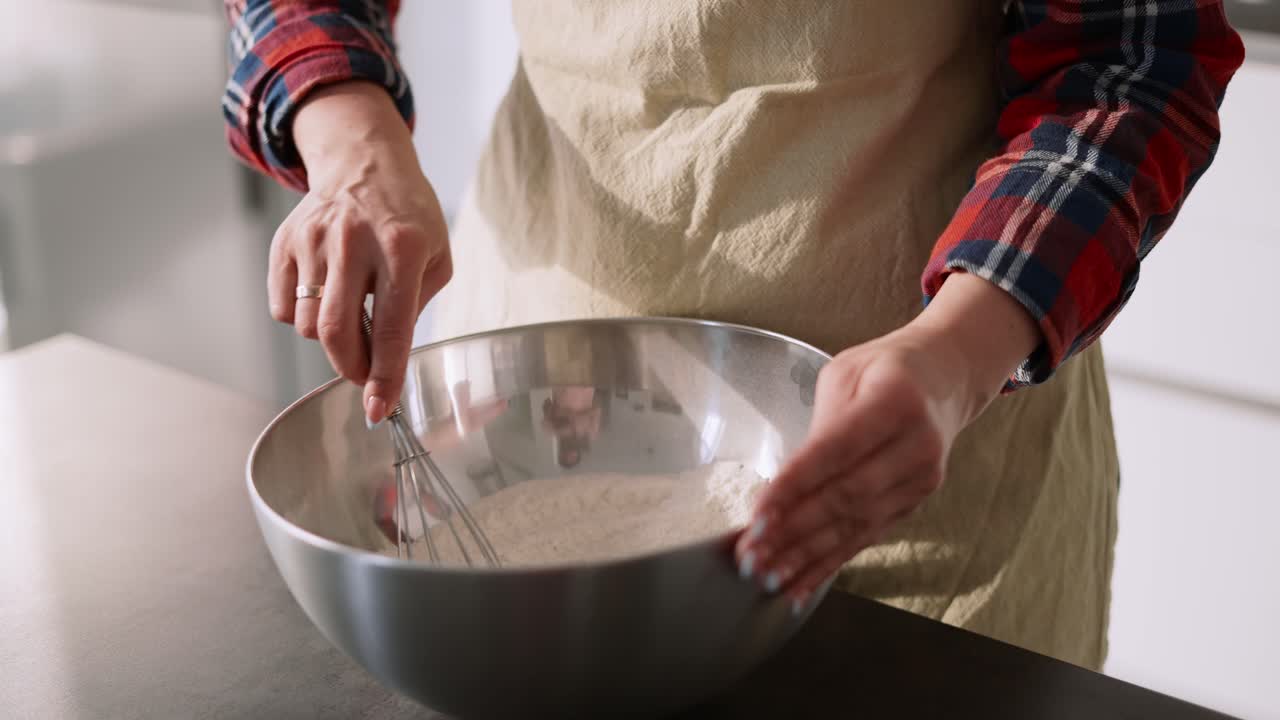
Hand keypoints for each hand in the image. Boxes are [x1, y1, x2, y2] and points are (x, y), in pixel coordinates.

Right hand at [270, 81, 449, 424]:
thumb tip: (386, 364)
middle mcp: (353, 241)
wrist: (365, 163)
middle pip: (334, 331)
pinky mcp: (285, 243)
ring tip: (351, 316)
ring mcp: (313, 240)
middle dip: (349, 368)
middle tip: (364, 375)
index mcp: (403, 247)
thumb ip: (415, 309)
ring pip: (305, 324)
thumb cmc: (409, 218)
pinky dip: (301, 317)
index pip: (392, 326)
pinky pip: (282, 307)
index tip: (378, 409)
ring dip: (329, 339)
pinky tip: (325, 294)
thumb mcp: (436, 257)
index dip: (385, 376)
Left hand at [734, 273, 1039, 610]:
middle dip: (794, 531)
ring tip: (768, 575)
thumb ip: (821, 427)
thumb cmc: (886, 370)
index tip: (758, 513)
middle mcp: (917, 445)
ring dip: (807, 556)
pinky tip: (801, 585)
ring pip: (855, 525)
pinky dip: (830, 564)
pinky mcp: (915, 503)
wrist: (947, 379)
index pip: (835, 451)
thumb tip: (785, 487)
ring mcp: (921, 479)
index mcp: (896, 401)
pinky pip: (866, 538)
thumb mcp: (846, 374)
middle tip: (753, 553)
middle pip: (847, 497)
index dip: (794, 485)